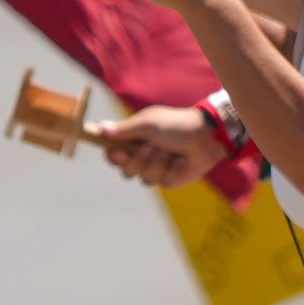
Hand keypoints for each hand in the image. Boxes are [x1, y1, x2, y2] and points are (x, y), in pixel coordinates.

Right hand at [96, 105, 226, 189]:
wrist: (203, 136)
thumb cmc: (175, 124)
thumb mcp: (147, 124)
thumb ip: (124, 129)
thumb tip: (100, 127)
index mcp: (135, 140)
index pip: (113, 153)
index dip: (112, 156)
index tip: (117, 152)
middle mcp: (142, 156)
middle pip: (125, 169)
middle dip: (136, 159)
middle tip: (148, 147)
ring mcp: (155, 169)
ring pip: (142, 176)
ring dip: (155, 161)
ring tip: (168, 150)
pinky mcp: (168, 180)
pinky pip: (158, 181)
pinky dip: (167, 168)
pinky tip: (177, 160)